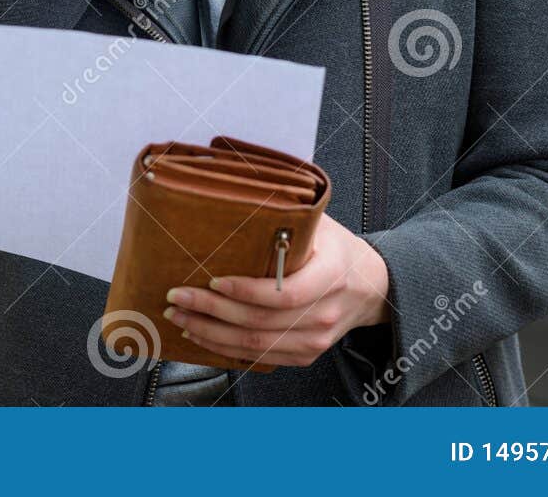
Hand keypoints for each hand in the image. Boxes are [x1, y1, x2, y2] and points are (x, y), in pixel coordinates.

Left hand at [161, 215, 391, 367]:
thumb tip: (236, 190)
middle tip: (177, 297)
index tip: (211, 279)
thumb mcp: (320, 224)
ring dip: (210, 333)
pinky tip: (201, 334)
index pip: (284, 294)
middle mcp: (323, 314)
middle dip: (211, 311)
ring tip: (179, 315)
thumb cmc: (337, 249)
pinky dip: (225, 348)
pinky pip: (260, 356)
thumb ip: (287, 215)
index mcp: (331, 276)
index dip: (244, 291)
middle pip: (261, 322)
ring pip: (256, 344)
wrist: (370, 286)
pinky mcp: (304, 355)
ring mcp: (315, 340)